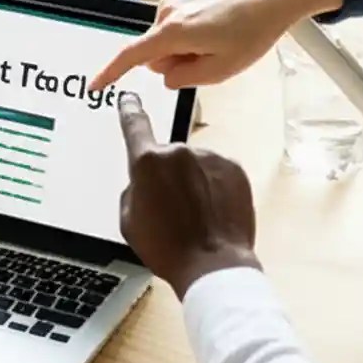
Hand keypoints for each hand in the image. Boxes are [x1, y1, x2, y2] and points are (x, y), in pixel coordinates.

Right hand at [89, 0, 344, 89]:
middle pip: (154, 54)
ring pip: (165, 42)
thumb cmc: (251, 32)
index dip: (111, 73)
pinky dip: (190, 38)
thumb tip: (165, 75)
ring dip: (186, 51)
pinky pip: (175, 29)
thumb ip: (183, 79)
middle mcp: (167, 12)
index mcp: (173, 31)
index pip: (132, 56)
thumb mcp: (220, 70)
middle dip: (176, 63)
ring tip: (218, 43)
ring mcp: (175, 2)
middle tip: (212, 58)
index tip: (95, 86)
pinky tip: (216, 32)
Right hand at [117, 92, 260, 296]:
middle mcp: (179, 151)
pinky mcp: (234, 168)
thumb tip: (145, 182)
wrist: (213, 264)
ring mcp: (210, 157)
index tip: (129, 98)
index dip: (129, 110)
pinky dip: (215, 189)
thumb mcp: (129, 221)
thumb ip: (133, 190)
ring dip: (194, 185)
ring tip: (196, 218)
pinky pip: (218, 173)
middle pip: (168, 159)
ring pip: (195, 167)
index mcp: (147, 162)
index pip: (134, 125)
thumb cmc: (167, 248)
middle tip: (172, 212)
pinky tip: (213, 214)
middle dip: (169, 179)